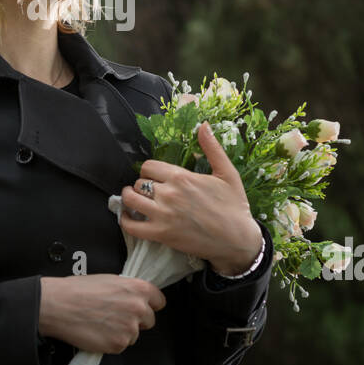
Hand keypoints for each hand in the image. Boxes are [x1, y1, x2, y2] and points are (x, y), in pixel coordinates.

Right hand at [38, 274, 165, 354]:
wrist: (59, 305)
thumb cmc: (78, 290)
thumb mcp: (109, 280)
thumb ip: (128, 290)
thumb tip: (133, 298)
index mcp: (138, 289)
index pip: (159, 301)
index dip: (150, 305)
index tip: (143, 307)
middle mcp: (139, 308)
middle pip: (149, 320)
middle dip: (136, 320)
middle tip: (116, 317)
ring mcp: (130, 328)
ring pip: (134, 335)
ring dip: (122, 332)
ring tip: (102, 323)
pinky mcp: (118, 345)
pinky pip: (120, 346)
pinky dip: (110, 342)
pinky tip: (97, 332)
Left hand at [120, 120, 262, 274]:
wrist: (238, 240)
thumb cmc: (234, 206)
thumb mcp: (227, 173)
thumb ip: (212, 148)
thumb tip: (205, 125)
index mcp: (182, 177)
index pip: (149, 166)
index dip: (150, 171)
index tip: (155, 177)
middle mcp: (169, 194)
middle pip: (139, 182)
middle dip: (142, 185)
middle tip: (150, 191)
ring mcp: (163, 215)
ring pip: (130, 200)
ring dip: (130, 199)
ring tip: (135, 200)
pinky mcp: (161, 235)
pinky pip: (131, 226)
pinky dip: (126, 220)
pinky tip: (130, 217)